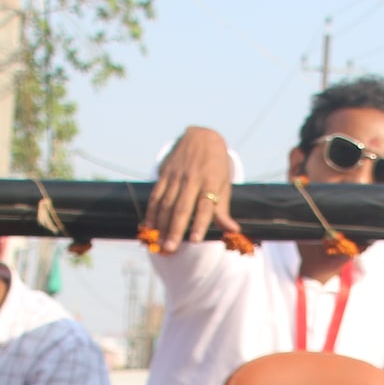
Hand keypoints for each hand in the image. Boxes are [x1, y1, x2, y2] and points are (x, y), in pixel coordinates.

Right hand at [143, 126, 233, 250]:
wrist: (201, 136)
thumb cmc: (216, 167)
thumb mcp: (224, 184)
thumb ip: (223, 210)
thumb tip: (233, 231)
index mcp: (210, 181)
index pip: (205, 206)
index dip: (199, 223)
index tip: (194, 240)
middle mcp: (192, 178)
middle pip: (182, 207)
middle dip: (175, 229)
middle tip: (170, 248)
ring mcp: (176, 175)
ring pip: (167, 203)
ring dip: (162, 225)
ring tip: (160, 242)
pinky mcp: (165, 173)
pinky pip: (156, 195)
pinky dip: (152, 211)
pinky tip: (150, 226)